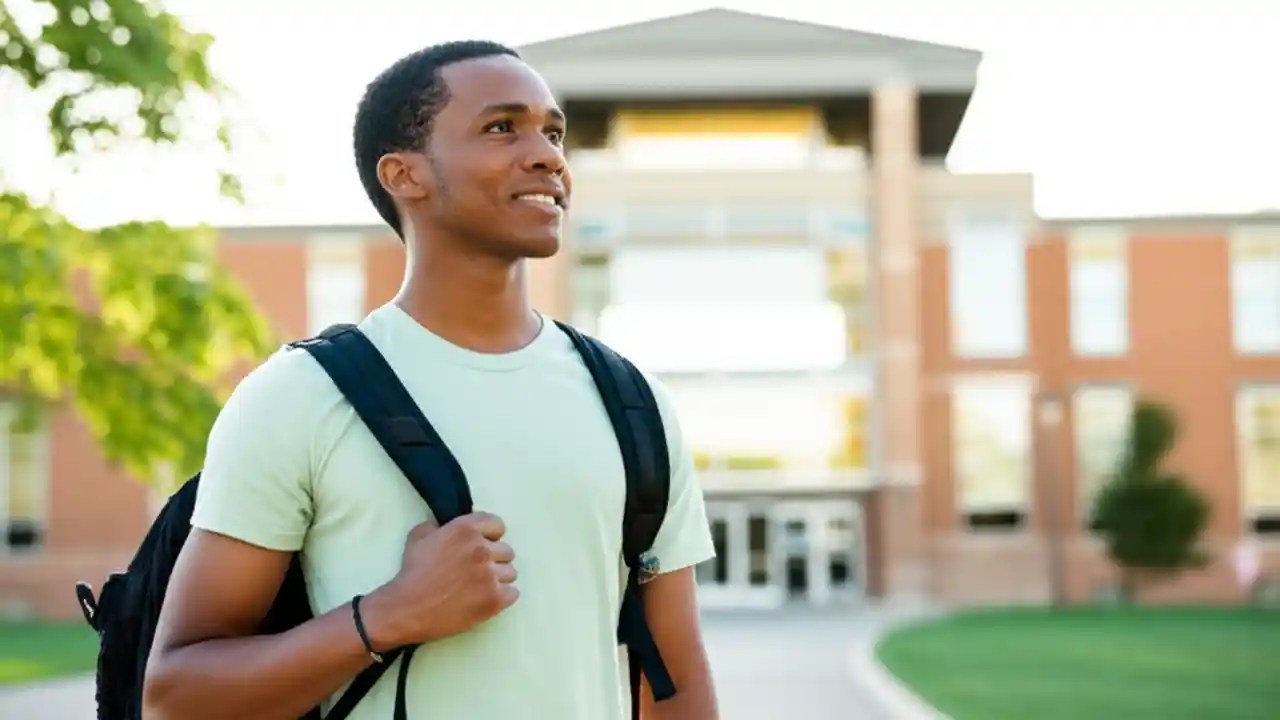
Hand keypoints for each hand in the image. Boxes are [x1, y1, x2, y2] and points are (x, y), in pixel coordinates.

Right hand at [362, 512, 517, 648]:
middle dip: (494, 560)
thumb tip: (448, 524)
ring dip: (498, 579)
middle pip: (506, 551)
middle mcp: (482, 549)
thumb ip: (439, 525)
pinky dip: (502, 597)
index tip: (482, 546)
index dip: (491, 536)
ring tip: (479, 588)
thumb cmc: (411, 573)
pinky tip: (486, 599)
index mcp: (465, 529)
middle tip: (476, 572)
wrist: (406, 609)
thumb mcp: (419, 536)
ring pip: (511, 573)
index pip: (497, 525)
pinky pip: (513, 593)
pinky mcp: (494, 599)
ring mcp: (490, 575)